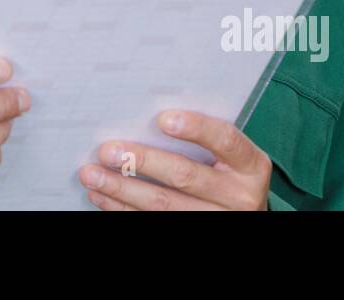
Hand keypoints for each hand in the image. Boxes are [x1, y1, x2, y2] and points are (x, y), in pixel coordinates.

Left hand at [78, 109, 271, 210]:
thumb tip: (146, 111)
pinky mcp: (193, 232)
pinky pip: (152, 223)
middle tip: (108, 150)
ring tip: (92, 174)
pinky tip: (102, 195)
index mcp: (252, 166)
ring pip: (164, 206)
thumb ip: (204, 138)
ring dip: (122, 188)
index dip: (197, 128)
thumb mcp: (231, 157)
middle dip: (142, 161)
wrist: (243, 216)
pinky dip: (122, 209)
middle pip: (185, 176)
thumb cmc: (229, 173)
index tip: (163, 118)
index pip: (226, 141)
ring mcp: (216, 219)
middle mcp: (238, 197)